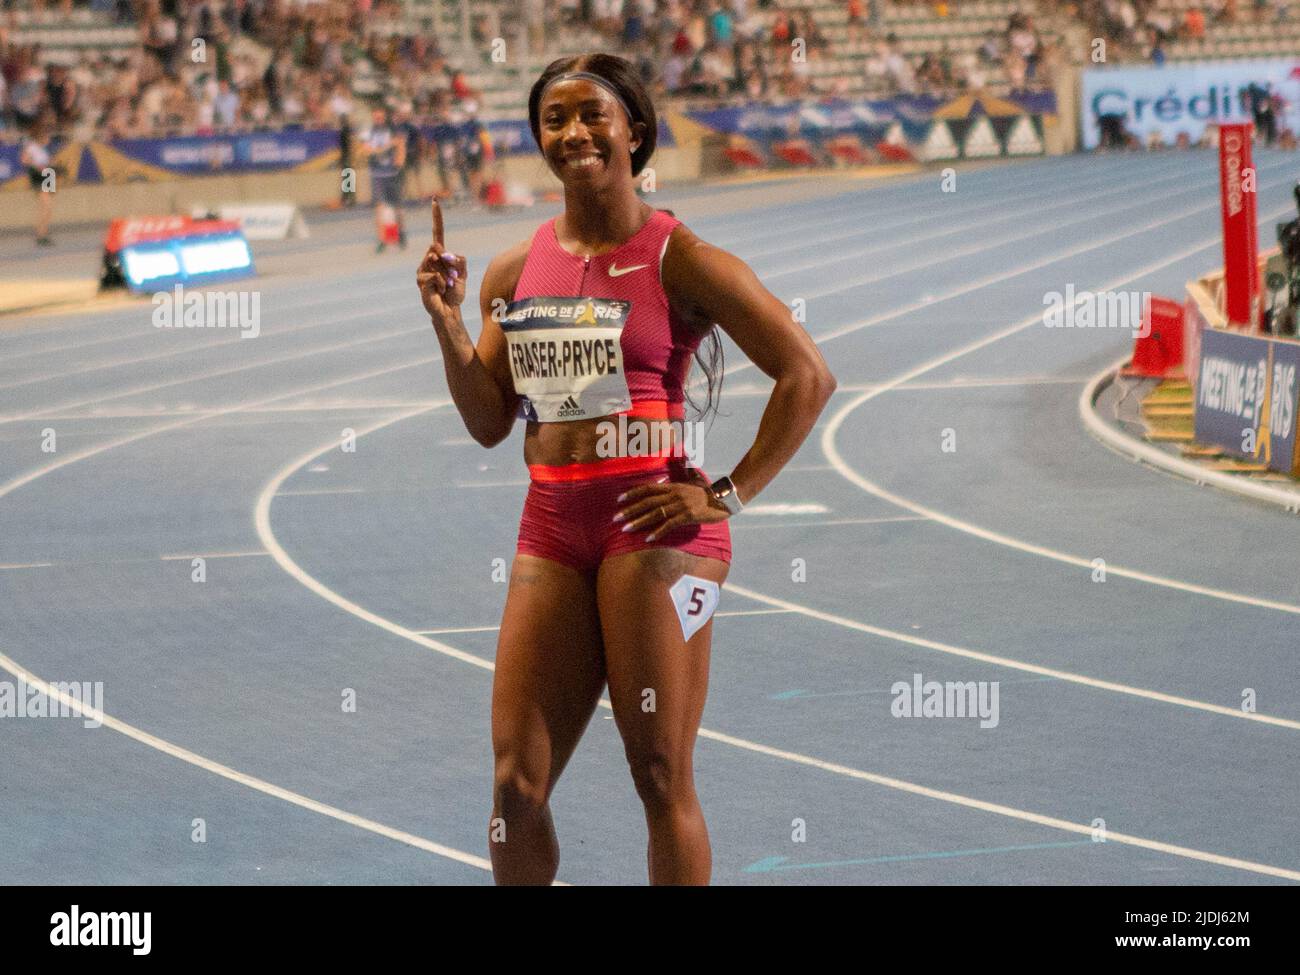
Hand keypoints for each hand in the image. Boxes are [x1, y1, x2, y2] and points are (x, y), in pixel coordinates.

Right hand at [416, 198, 467, 321]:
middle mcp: (428, 259)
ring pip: (436, 261)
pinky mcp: (420, 279)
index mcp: (440, 255)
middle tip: (452, 277)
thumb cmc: (454, 292)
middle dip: (449, 263)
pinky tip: (440, 290)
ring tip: (446, 285)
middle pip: (438, 248)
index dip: (436, 217)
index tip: (435, 200)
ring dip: (447, 274)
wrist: (448, 310)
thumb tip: (445, 254)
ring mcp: (422, 268)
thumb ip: (460, 261)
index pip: (438, 232)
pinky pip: (435, 276)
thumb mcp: (463, 274)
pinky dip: (442, 283)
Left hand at [612, 468, 731, 541]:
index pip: (648, 489)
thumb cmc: (708, 490)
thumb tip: (684, 454)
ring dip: (639, 522)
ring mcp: (680, 505)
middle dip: (630, 510)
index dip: (633, 494)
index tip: (619, 500)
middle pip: (647, 502)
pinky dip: (658, 532)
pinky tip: (648, 539)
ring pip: (655, 514)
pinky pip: (669, 525)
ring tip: (625, 529)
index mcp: (672, 486)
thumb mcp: (694, 478)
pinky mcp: (688, 516)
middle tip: (616, 519)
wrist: (724, 499)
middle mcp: (674, 495)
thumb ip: (686, 468)